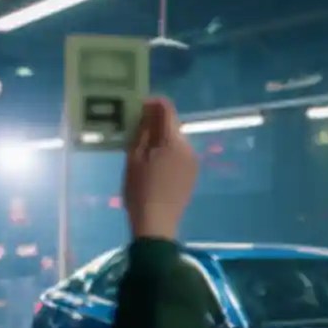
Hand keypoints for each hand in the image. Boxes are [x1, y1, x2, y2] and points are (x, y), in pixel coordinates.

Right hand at [123, 98, 197, 239]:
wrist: (157, 224)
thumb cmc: (139, 191)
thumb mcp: (134, 158)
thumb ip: (142, 132)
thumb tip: (146, 114)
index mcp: (173, 142)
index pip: (167, 109)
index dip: (153, 103)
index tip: (138, 106)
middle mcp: (188, 148)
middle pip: (173, 125)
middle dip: (156, 122)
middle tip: (136, 127)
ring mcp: (193, 162)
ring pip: (176, 140)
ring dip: (162, 138)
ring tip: (143, 147)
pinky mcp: (193, 174)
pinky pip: (180, 154)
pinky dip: (168, 151)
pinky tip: (154, 163)